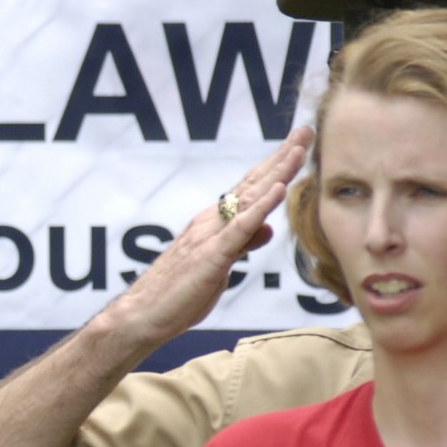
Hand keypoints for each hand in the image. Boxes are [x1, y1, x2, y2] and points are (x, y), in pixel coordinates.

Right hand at [100, 126, 315, 349]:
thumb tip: (267, 226)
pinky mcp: (210, 256)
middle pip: (253, 183)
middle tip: (306, 131)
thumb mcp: (219, 266)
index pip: (249, 188)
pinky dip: (260, 206)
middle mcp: (212, 221)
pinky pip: (239, 228)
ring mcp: (210, 236)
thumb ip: (242, 244)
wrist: (140, 315)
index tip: (297, 145)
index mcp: (214, 223)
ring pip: (249, 198)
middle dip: (282, 157)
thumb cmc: (176, 295)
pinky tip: (278, 189)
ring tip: (299, 149)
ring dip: (277, 172)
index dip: (275, 166)